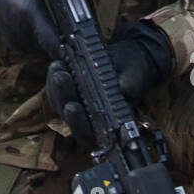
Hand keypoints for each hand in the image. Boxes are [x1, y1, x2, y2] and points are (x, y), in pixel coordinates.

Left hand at [45, 20, 174, 145]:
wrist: (128, 59)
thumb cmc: (135, 71)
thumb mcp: (137, 73)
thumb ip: (133, 82)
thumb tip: (126, 88)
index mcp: (107, 123)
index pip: (88, 133)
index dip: (78, 123)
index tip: (72, 107)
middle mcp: (88, 117)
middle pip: (68, 116)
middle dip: (62, 97)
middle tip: (61, 77)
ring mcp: (77, 103)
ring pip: (59, 101)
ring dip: (56, 85)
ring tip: (58, 67)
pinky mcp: (69, 89)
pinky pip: (56, 87)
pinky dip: (55, 75)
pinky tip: (58, 63)